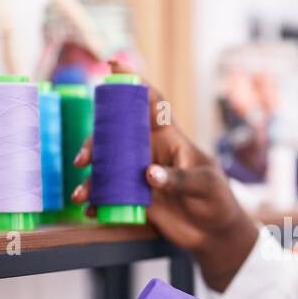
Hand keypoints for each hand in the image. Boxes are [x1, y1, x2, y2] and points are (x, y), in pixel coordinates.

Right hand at [70, 61, 257, 289]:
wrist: (213, 233)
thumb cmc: (216, 199)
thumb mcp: (204, 185)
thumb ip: (179, 178)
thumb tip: (148, 174)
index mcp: (169, 138)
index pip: (152, 104)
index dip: (134, 83)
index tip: (113, 65)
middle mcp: (149, 152)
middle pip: (115, 135)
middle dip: (93, 142)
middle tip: (83, 160)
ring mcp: (139, 174)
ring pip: (107, 166)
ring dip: (90, 179)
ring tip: (81, 195)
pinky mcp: (135, 198)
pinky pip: (110, 196)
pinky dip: (97, 202)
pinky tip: (90, 210)